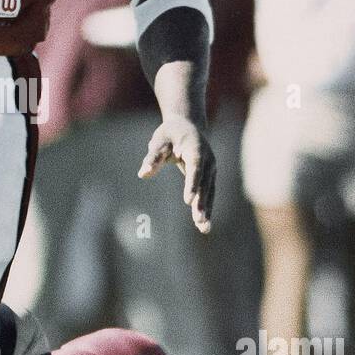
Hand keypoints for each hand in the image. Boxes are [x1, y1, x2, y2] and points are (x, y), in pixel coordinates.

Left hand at [138, 115, 215, 232]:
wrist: (188, 126)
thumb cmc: (170, 134)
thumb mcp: (159, 141)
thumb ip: (153, 157)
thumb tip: (143, 173)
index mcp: (196, 149)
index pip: (195, 168)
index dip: (192, 185)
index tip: (188, 201)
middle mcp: (208, 160)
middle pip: (205, 184)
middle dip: (202, 203)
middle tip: (199, 220)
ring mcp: (211, 170)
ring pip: (209, 192)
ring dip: (206, 210)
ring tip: (204, 228)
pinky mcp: (209, 178)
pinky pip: (208, 195)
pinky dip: (206, 208)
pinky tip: (203, 225)